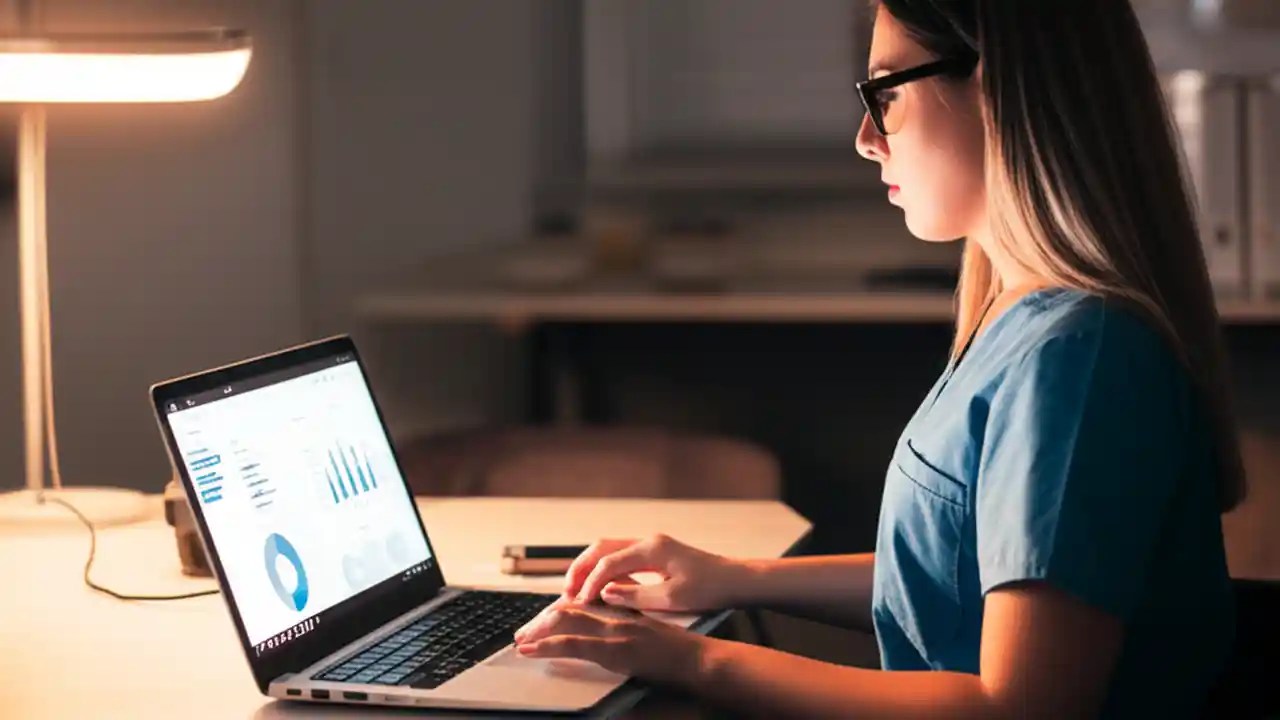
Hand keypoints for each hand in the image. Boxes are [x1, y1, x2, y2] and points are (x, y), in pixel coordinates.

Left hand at [513, 602, 710, 684]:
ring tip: (520, 641)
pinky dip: (545, 646)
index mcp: (621, 606)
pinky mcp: (613, 649)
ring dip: (536, 630)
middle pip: (567, 608)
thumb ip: (626, 613)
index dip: (555, 610)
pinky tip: (530, 650)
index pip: (579, 601)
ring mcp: (613, 630)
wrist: (697, 658)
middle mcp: (614, 613)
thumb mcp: (648, 623)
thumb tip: (604, 611)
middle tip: (523, 633)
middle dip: (540, 620)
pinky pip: (571, 644)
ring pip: (563, 621)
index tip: (539, 622)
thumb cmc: (676, 646)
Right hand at [559, 535, 742, 611]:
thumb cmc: (710, 589)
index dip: (590, 583)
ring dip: (589, 567)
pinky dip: (604, 568)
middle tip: (566, 592)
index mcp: (651, 549)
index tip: (579, 602)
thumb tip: (605, 593)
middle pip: (601, 548)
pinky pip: (620, 555)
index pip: (609, 563)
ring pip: (608, 549)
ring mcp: (651, 545)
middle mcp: (648, 541)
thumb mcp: (672, 599)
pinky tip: (598, 585)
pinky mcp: (655, 553)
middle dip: (580, 569)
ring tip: (575, 589)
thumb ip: (636, 595)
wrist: (735, 580)